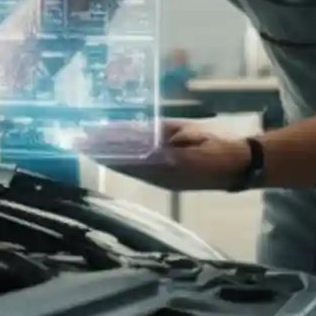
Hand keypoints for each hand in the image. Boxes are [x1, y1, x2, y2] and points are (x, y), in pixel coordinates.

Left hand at [79, 119, 251, 191]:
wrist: (237, 167)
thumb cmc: (216, 147)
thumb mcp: (191, 133)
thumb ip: (166, 134)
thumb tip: (141, 133)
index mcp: (168, 164)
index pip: (132, 155)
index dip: (111, 147)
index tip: (91, 139)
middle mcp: (162, 176)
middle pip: (126, 164)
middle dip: (102, 153)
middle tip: (79, 142)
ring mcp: (164, 181)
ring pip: (130, 169)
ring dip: (110, 159)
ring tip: (88, 149)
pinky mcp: (167, 182)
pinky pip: (140, 173)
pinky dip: (125, 164)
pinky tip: (114, 158)